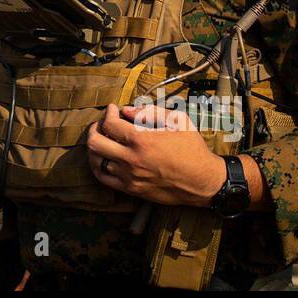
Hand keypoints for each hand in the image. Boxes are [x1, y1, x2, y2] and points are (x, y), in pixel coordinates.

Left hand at [85, 103, 226, 207]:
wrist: (203, 181)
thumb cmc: (192, 149)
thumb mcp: (177, 121)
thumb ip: (150, 112)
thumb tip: (127, 110)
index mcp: (142, 140)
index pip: (110, 124)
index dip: (108, 112)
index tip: (113, 109)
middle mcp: (131, 159)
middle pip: (95, 142)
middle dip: (95, 128)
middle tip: (102, 123)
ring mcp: (129, 176)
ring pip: (96, 160)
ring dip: (95, 146)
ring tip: (102, 139)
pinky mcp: (131, 189)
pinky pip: (104, 178)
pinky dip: (98, 166)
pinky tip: (103, 157)